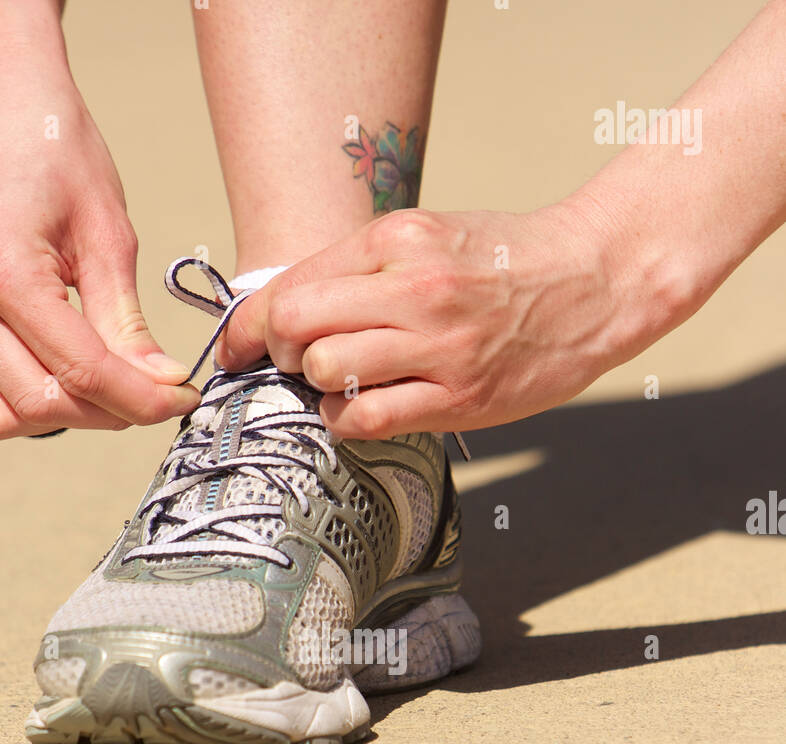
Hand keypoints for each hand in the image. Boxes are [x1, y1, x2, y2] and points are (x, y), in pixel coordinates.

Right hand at [0, 53, 198, 438]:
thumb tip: (160, 382)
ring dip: (66, 416)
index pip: (82, 370)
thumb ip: (128, 320)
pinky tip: (73, 374)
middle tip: (156, 394)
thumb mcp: (109, 233)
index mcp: (2, 272)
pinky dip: (33, 399)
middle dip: (109, 412)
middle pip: (42, 404)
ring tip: (112, 387)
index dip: (142, 400)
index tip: (183, 397)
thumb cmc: (52, 146)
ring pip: (4, 415)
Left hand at [217, 203, 647, 437]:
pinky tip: (364, 408)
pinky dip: (348, 419)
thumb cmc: (504, 263)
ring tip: (345, 382)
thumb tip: (285, 312)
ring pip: (327, 371)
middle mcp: (414, 287)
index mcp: (397, 240)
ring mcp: (438, 345)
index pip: (291, 285)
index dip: (249, 326)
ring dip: (320, 386)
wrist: (595, 282)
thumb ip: (361, 269)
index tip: (236, 348)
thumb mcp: (430, 237)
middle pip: (298, 327)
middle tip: (303, 362)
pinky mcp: (460, 396)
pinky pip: (367, 417)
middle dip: (283, 353)